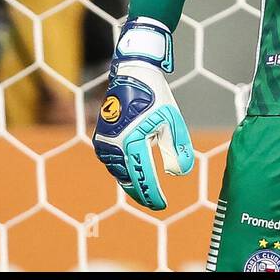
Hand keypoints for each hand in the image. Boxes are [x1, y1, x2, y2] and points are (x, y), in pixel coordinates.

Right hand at [92, 17, 194, 209]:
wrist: (131, 74)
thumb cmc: (155, 96)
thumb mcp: (171, 119)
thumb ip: (177, 148)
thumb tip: (177, 173)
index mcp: (131, 141)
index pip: (143, 176)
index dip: (152, 194)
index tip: (162, 205)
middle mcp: (114, 145)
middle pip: (128, 179)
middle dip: (142, 193)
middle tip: (155, 204)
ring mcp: (104, 143)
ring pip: (118, 172)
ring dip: (131, 183)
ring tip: (145, 193)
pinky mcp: (101, 139)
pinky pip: (112, 163)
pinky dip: (123, 171)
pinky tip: (132, 175)